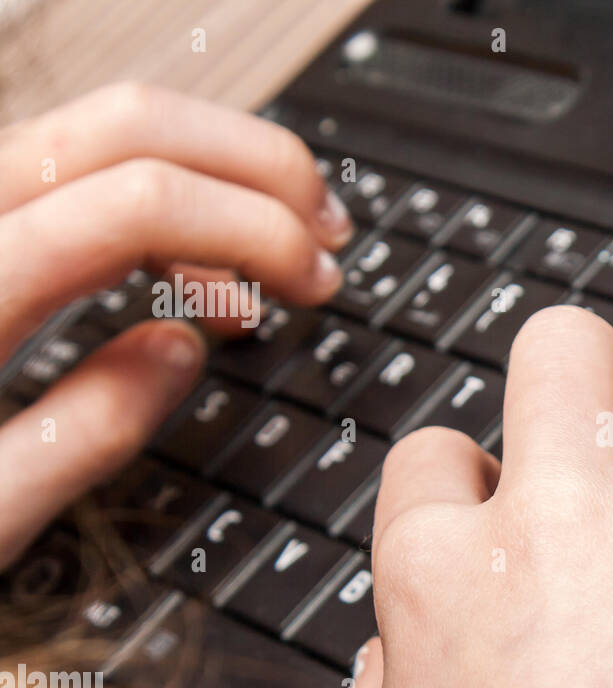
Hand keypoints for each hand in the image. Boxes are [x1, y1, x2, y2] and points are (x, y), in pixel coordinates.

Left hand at [0, 83, 351, 569]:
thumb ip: (81, 430)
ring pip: (109, 128)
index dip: (251, 226)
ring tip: (286, 245)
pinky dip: (167, 201)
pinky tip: (201, 270)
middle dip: (255, 167)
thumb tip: (181, 350)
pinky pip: (80, 172)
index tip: (316, 280)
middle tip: (325, 234)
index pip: (138, 199)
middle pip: (131, 125)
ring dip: (220, 170)